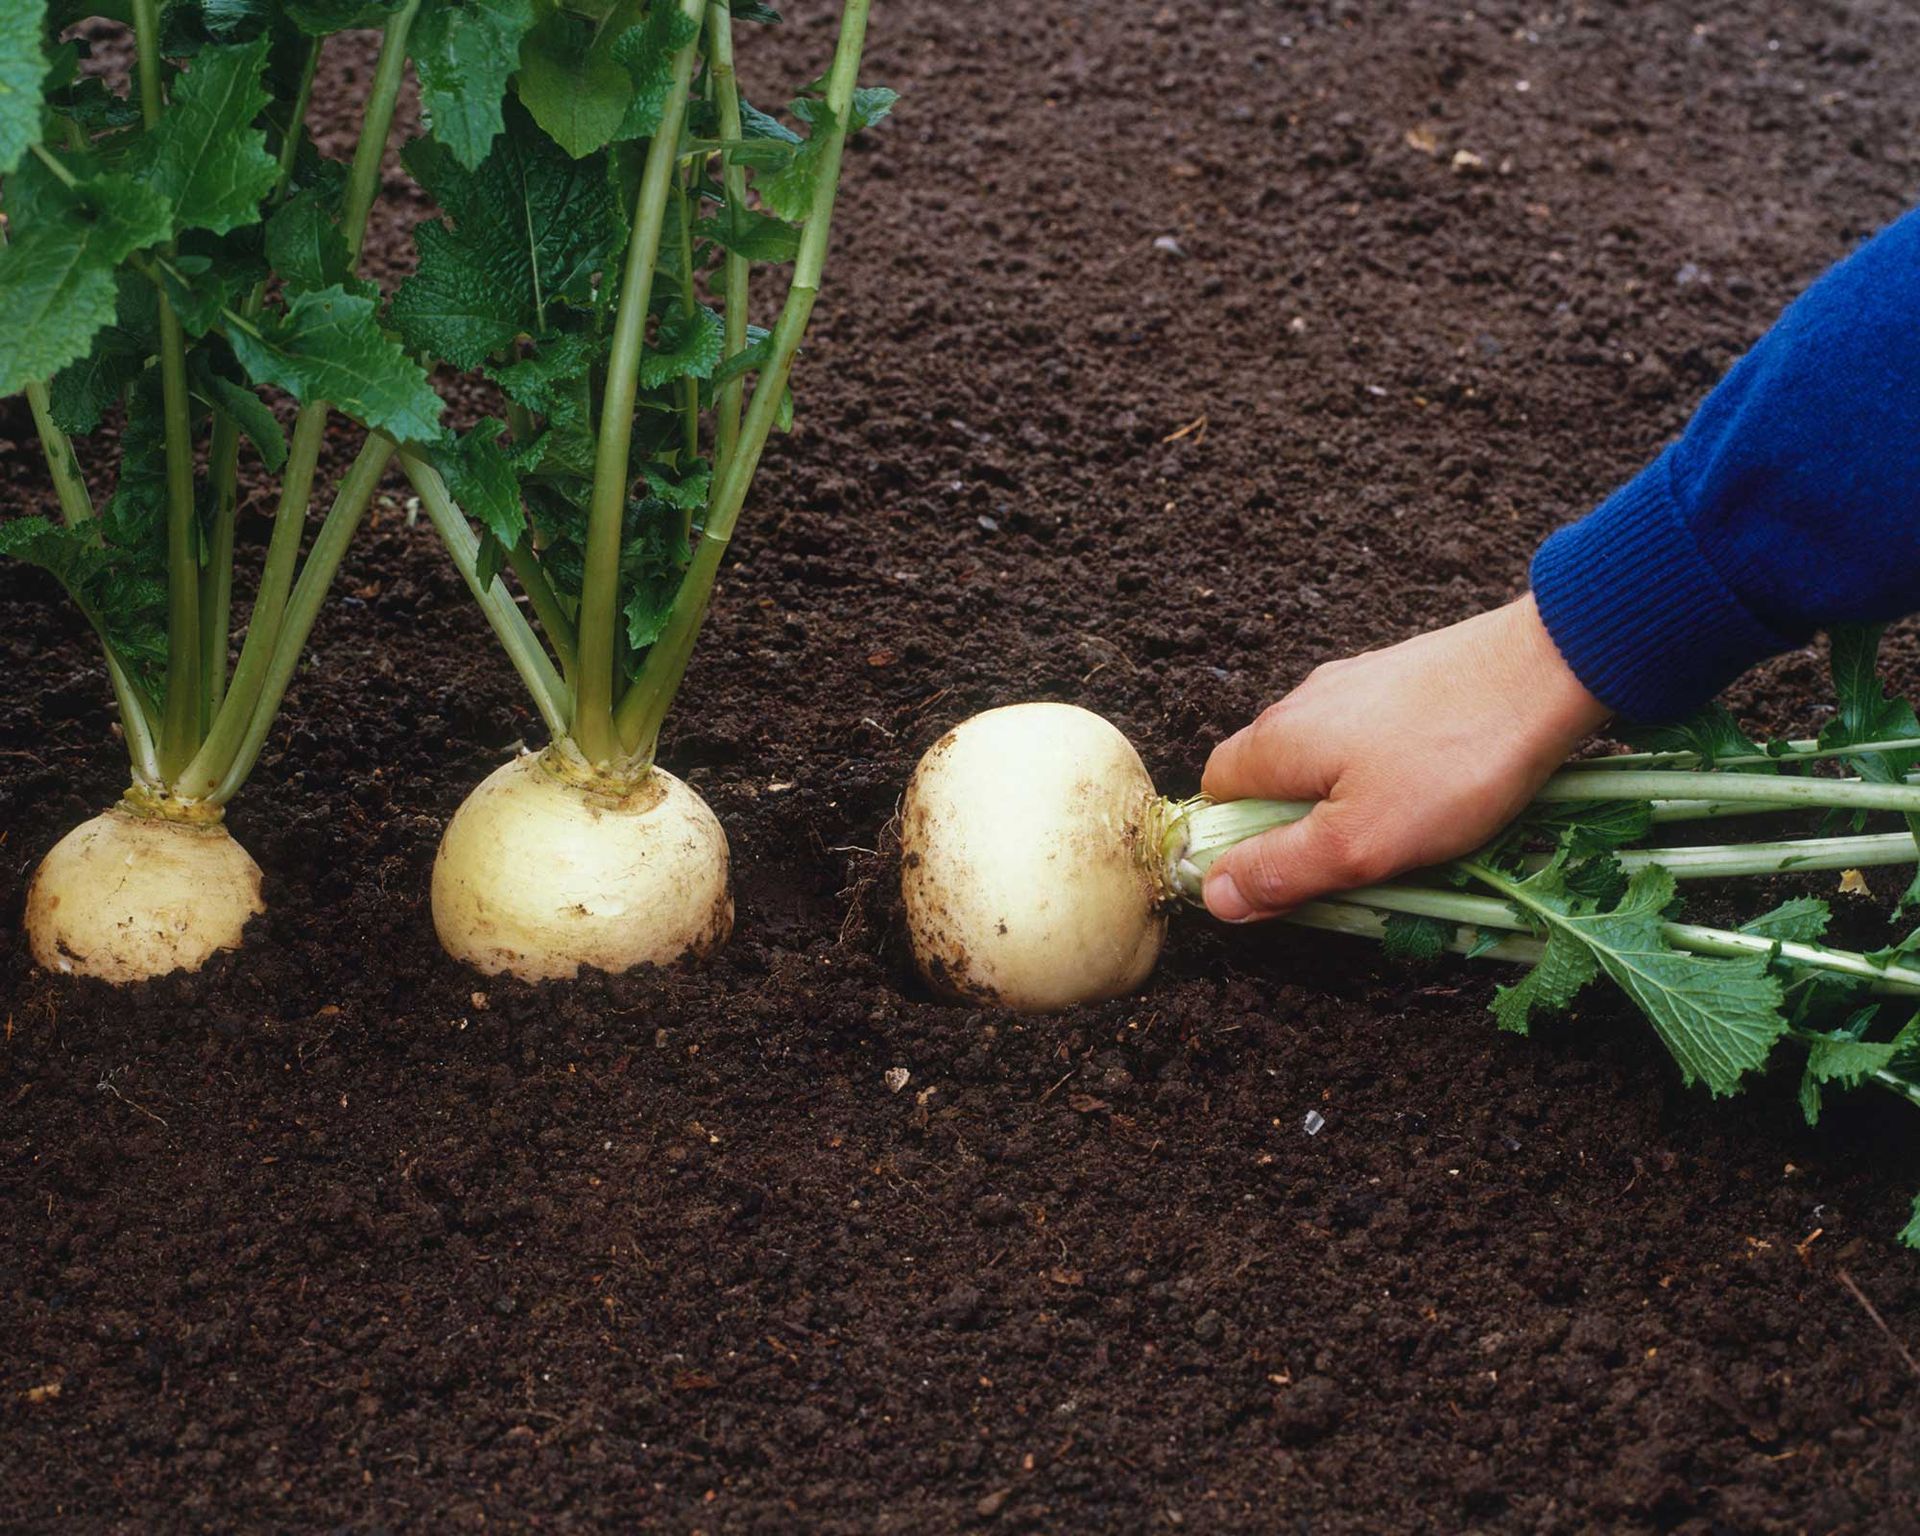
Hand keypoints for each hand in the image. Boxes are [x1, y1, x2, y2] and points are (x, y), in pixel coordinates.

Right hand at [1200, 594, 1610, 920]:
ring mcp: (1355, 682)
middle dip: (1295, 824)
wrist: (1548, 670)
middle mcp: (1302, 701)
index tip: (1283, 878)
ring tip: (1403, 829)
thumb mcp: (1359, 844)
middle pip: (1268, 774)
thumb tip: (1212, 895)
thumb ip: (1282, 871)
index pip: (1214, 793)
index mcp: (1276, 740)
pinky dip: (1385, 769)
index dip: (1235, 842)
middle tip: (1351, 865)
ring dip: (1344, 799)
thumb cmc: (1450, 764)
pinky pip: (1370, 735)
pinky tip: (1433, 785)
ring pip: (1323, 756)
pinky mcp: (1404, 676)